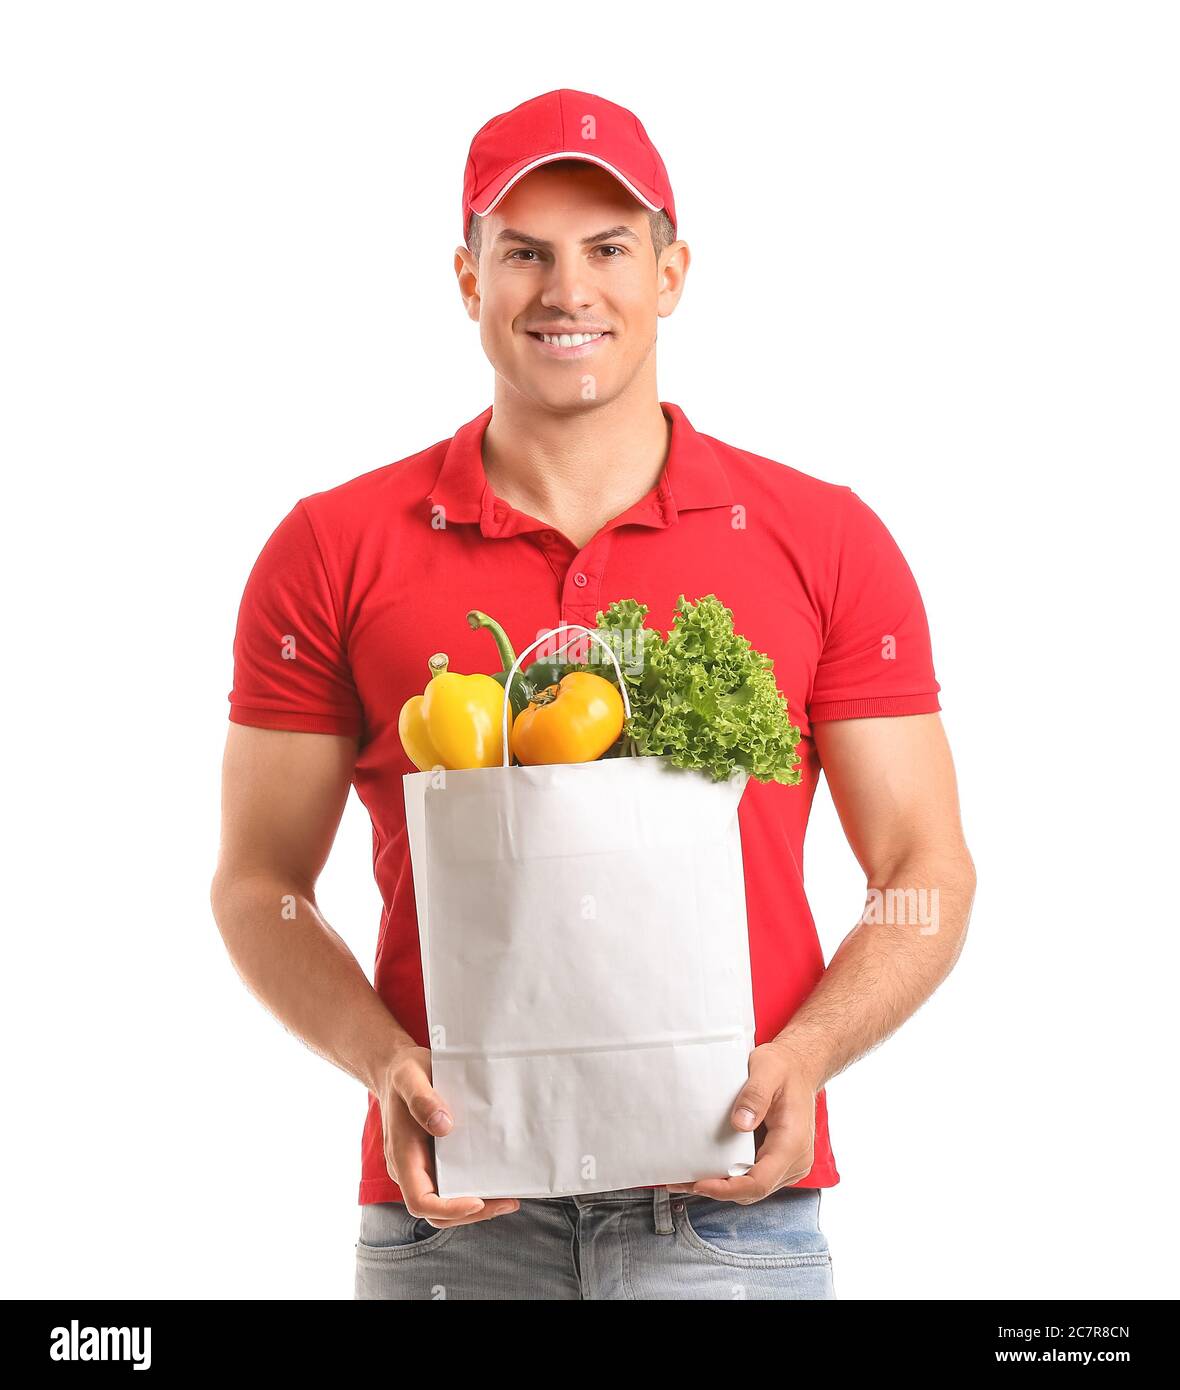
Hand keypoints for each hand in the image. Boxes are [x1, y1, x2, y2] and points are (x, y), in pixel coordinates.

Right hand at [378, 1043, 519, 1226]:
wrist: (396, 1068)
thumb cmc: (403, 1073)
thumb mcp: (409, 1077)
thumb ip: (422, 1099)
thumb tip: (444, 1126)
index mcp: (402, 1156)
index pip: (420, 1200)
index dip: (449, 1208)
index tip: (477, 1201)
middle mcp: (411, 1168)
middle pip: (437, 1211)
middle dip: (472, 1213)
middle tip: (507, 1201)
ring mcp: (423, 1166)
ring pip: (447, 1201)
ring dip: (477, 1206)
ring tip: (510, 1196)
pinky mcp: (436, 1158)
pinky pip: (454, 1182)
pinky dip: (475, 1187)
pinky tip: (498, 1178)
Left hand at [666, 1041, 819, 1202]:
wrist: (798, 1067)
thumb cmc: (784, 1068)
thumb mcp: (768, 1070)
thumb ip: (755, 1096)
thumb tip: (739, 1124)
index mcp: (793, 1143)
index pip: (760, 1182)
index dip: (729, 1189)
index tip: (701, 1184)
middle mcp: (794, 1161)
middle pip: (752, 1191)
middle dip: (717, 1190)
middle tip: (682, 1181)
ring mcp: (786, 1163)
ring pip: (750, 1187)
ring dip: (720, 1185)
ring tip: (686, 1176)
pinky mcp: (776, 1160)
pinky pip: (752, 1175)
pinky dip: (728, 1175)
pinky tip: (705, 1166)